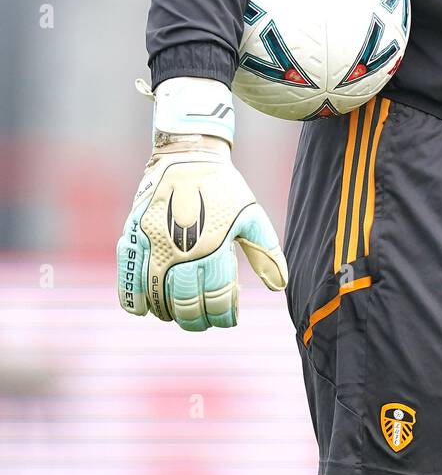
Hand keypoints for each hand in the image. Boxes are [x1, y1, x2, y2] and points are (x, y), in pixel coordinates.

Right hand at [116, 78, 287, 331]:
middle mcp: (182, 249)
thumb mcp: (251, 214)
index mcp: (214, 245)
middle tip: (205, 321)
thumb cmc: (224, 186)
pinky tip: (145, 308)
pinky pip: (127, 279)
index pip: (217, 297)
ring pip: (157, 297)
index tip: (230, 319)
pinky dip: (134, 299)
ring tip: (180, 314)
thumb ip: (266, 252)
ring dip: (170, 313)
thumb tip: (280, 286)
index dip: (224, 315)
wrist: (189, 154)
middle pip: (186, 303)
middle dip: (198, 319)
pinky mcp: (133, 236)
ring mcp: (154, 244)